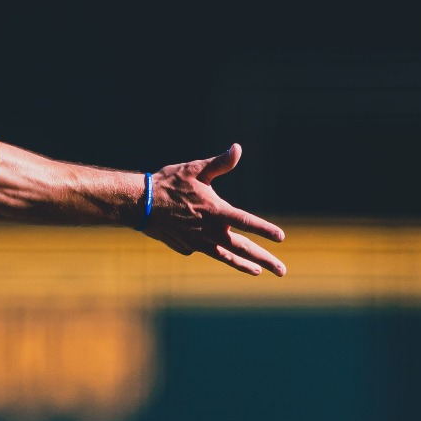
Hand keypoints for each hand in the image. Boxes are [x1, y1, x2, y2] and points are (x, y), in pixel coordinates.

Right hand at [145, 143, 286, 276]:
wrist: (138, 205)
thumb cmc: (167, 184)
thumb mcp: (194, 170)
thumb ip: (219, 163)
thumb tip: (238, 148)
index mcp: (215, 211)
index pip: (246, 222)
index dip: (264, 230)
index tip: (281, 238)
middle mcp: (209, 231)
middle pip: (242, 248)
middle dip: (264, 259)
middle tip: (282, 271)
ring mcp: (197, 243)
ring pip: (226, 256)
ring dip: (244, 264)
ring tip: (259, 272)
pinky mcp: (185, 248)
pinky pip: (202, 249)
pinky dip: (211, 249)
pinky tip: (213, 248)